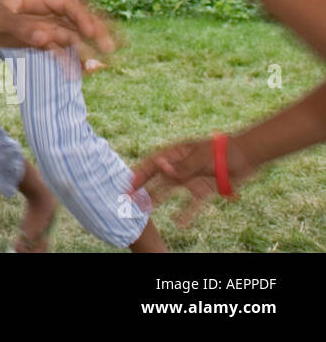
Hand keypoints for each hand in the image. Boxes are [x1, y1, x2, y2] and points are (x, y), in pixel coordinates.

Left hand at [0, 0, 115, 55]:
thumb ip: (19, 27)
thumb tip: (45, 37)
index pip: (67, 5)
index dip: (83, 18)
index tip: (92, 34)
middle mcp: (42, 10)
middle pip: (75, 20)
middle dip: (94, 32)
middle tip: (110, 49)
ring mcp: (39, 25)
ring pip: (69, 36)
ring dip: (83, 49)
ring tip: (100, 66)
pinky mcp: (33, 39)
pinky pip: (56, 48)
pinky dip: (68, 58)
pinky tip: (79, 71)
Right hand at [129, 135, 254, 227]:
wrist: (246, 156)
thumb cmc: (220, 151)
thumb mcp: (200, 157)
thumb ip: (183, 167)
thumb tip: (164, 171)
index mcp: (176, 153)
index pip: (152, 163)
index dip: (139, 173)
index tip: (128, 184)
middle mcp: (181, 167)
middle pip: (157, 178)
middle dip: (143, 188)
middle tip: (130, 199)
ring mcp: (191, 179)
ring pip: (170, 191)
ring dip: (158, 200)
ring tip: (146, 210)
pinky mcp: (204, 190)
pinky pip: (193, 204)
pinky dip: (186, 213)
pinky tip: (180, 224)